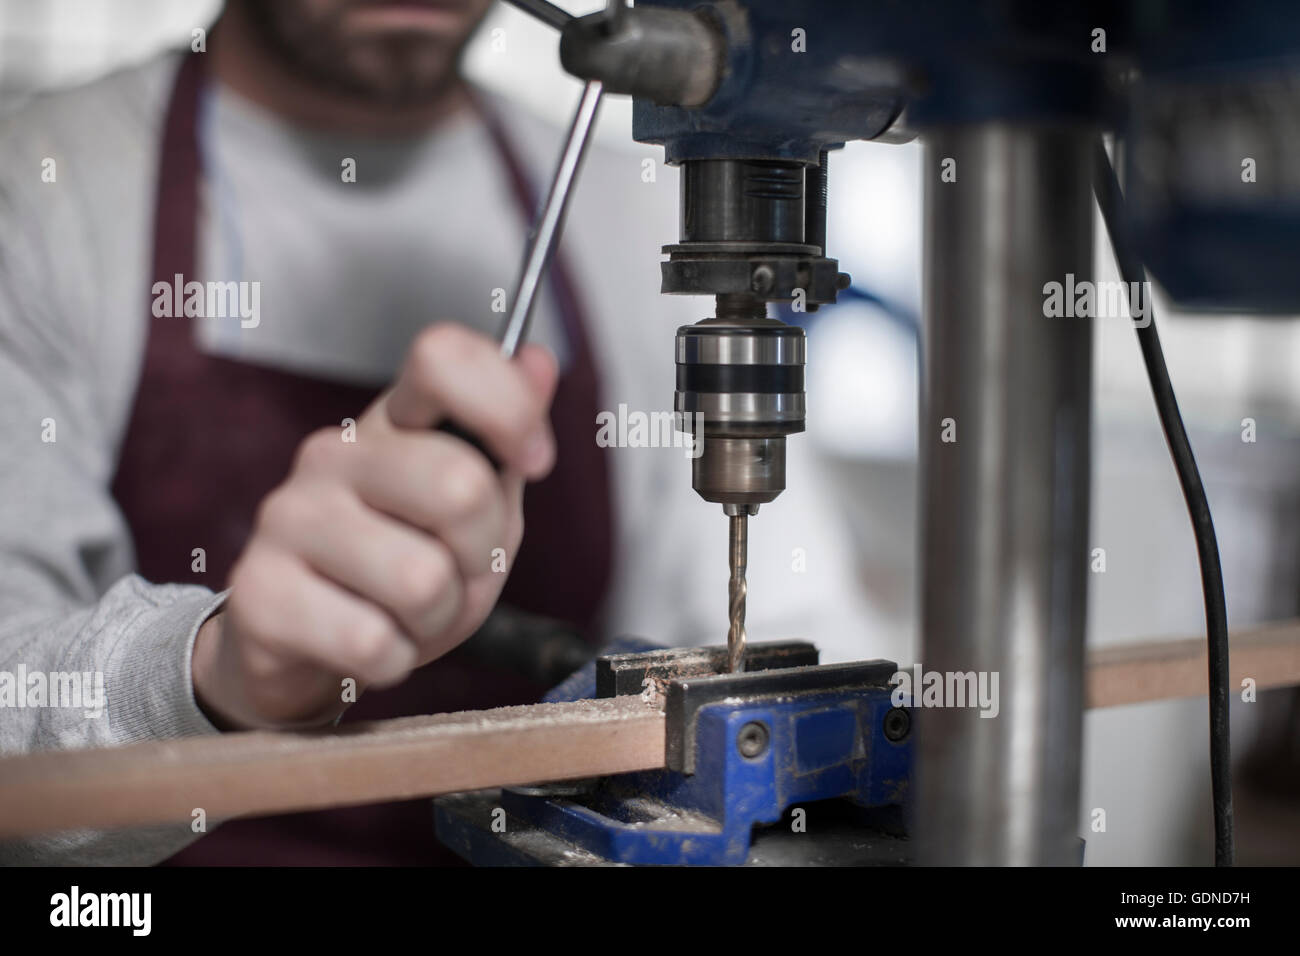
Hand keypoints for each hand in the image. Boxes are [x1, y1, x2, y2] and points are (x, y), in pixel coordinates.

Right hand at [192, 323, 558, 729]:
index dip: (507, 406)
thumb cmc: (399, 567)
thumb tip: (537, 361)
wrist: (303, 647)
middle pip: (460, 487)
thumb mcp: (474, 509)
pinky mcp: (257, 591)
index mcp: (393, 422)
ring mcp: (288, 517)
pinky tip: (368, 642)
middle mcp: (334, 454)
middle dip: (481, 553)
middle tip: (454, 570)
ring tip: (406, 612)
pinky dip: (392, 659)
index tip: (534, 459)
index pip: (443, 359)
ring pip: (421, 580)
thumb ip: (506, 441)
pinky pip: (372, 642)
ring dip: (436, 617)